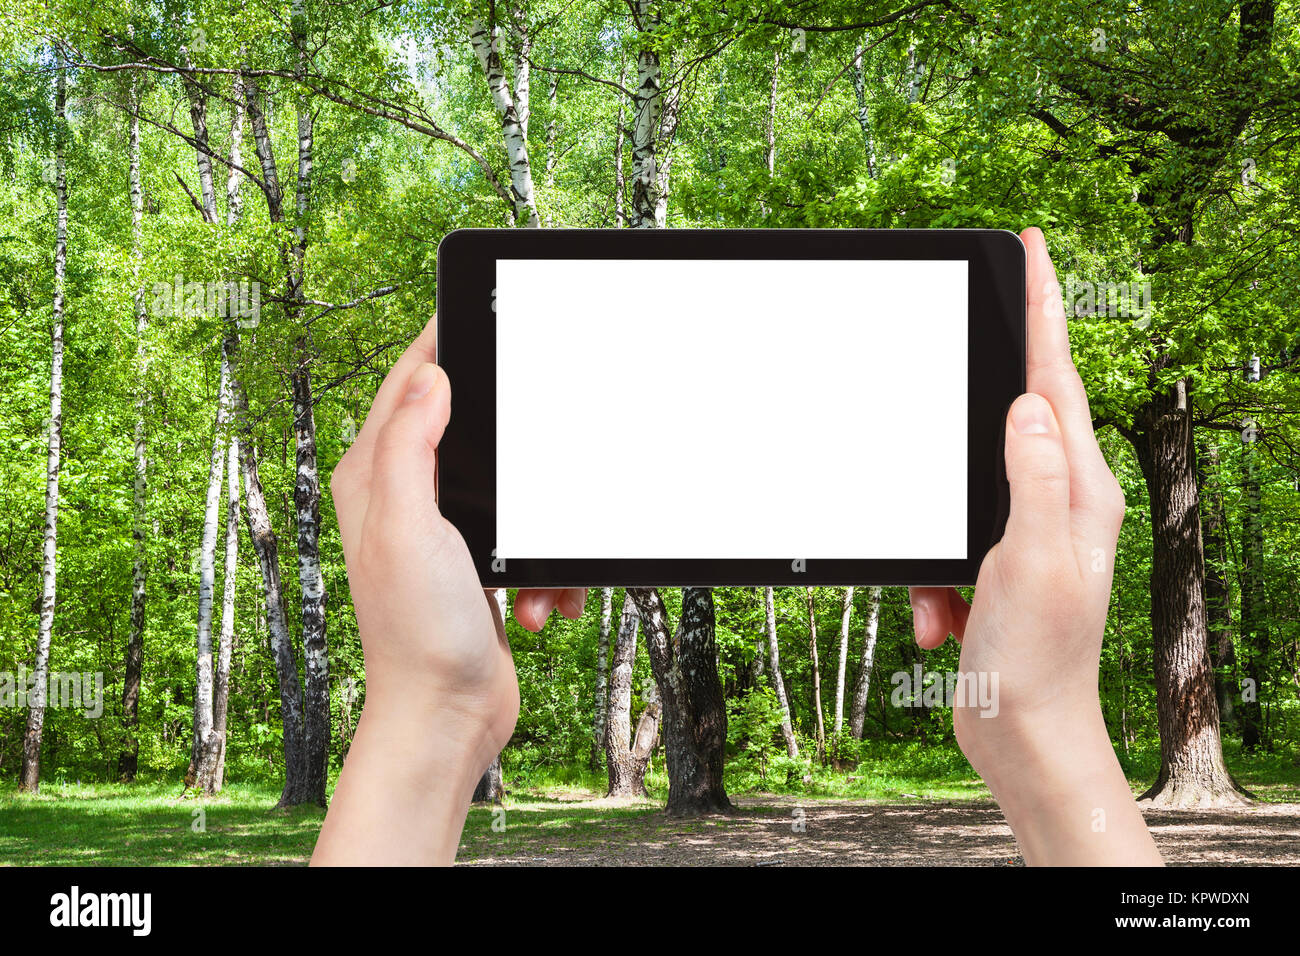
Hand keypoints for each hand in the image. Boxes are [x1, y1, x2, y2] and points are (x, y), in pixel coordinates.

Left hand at [312, 316, 584, 864]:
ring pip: (509, 484)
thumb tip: (430, 377)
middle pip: (464, 427)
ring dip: (538, 525)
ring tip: (533, 574)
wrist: (448, 715)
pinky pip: (528, 537)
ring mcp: (442, 532)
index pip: (406, 383)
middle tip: (540, 432)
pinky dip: (544, 568)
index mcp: (374, 477)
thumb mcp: (409, 525)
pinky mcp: (478, 565)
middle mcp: (403, 498)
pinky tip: (537, 603)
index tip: (477, 308)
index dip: (441, 341)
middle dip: (512, 441)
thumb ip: (410, 446)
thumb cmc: (418, 632)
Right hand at [908, 228, 1161, 865]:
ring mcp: (1026, 531)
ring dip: (936, 541)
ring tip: (944, 603)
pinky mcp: (993, 561)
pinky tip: (939, 621)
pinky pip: (944, 540)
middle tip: (962, 349)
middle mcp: (1059, 501)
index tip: (1033, 248)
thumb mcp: (1031, 561)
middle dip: (972, 404)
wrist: (1023, 734)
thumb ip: (1031, 478)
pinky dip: (929, 579)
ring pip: (961, 485)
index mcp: (1079, 490)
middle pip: (1011, 417)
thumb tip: (1028, 404)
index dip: (1045, 309)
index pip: (1057, 379)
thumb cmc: (1037, 660)